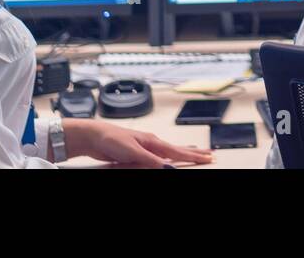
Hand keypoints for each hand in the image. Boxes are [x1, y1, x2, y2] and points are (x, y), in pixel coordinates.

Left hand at [64, 120, 212, 167]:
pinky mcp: (138, 153)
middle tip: (209, 155)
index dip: (194, 156)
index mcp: (153, 142)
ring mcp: (146, 148)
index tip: (208, 158)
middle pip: (178, 150)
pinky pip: (159, 156)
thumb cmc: (111, 139)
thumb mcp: (133, 152)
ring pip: (170, 152)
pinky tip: (168, 159)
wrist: (95, 137)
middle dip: (194, 153)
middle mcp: (152, 144)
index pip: (178, 152)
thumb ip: (150, 160)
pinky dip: (169, 157)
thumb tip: (168, 167)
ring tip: (195, 153)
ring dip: (184, 153)